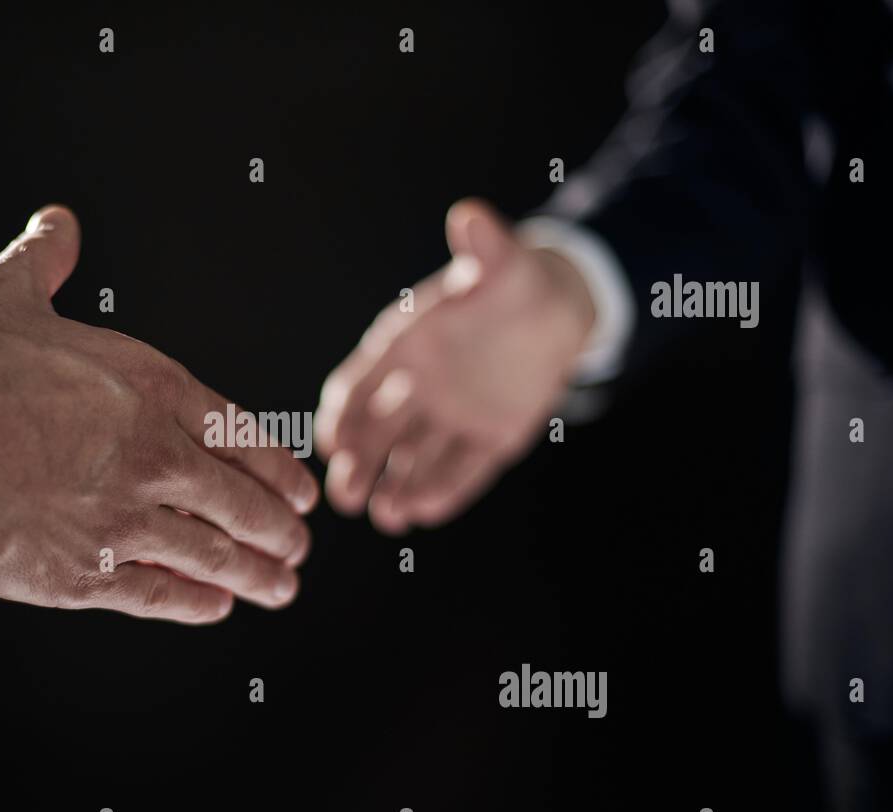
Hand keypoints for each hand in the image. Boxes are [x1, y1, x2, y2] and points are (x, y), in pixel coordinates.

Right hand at [0, 206, 317, 622]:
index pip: (239, 436)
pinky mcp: (85, 573)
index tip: (303, 492)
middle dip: (279, 529)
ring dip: (254, 575)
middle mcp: (151, 455)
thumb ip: (44, 262)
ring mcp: (123, 519)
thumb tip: (56, 223)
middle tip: (300, 546)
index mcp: (147, 387)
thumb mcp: (8, 294)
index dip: (277, 469)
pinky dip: (194, 603)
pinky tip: (216, 608)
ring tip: (281, 587)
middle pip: (241, 501)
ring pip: (213, 554)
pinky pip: (158, 593)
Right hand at [315, 199, 595, 533]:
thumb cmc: (517, 281)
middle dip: (359, 465)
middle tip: (344, 496)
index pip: (358, 384)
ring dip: (397, 489)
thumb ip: (484, 247)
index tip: (331, 442)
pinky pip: (461, 471)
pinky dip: (443, 491)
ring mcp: (449, 419)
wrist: (561, 311)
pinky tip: (426, 512)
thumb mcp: (505, 263)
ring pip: (414, 460)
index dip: (342, 414)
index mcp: (404, 346)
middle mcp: (417, 388)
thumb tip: (469, 215)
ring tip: (388, 515)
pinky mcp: (488, 440)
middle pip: (377, 434)